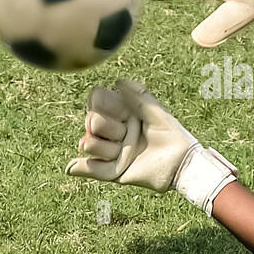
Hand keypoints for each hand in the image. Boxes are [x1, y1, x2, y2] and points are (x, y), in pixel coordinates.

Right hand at [65, 79, 239, 213]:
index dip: (102, 104)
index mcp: (124, 114)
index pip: (98, 103)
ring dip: (102, 146)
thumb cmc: (173, 136)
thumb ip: (139, 97)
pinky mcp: (115, 172)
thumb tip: (117, 80)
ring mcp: (114, 152)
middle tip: (124, 132)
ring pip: (90, 144)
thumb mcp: (157, 113)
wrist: (182, 165)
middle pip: (92, 122)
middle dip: (105, 125)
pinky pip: (91, 170)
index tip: (120, 111)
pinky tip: (71, 168)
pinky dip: (80, 168)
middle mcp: (116, 132)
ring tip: (120, 150)